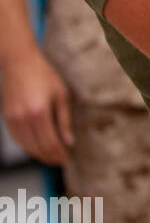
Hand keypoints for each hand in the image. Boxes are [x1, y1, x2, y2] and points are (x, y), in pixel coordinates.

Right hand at [0, 49, 73, 164]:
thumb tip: (69, 142)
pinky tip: (38, 148)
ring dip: (39, 154)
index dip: (59, 154)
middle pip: (37, 147)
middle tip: (62, 160)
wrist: (18, 62)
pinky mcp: (6, 118)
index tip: (68, 158)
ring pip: (26, 146)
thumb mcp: (61, 95)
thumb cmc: (43, 75)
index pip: (50, 142)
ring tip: (52, 156)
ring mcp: (12, 119)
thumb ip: (64, 120)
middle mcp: (23, 118)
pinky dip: (28, 147)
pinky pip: (17, 139)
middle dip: (51, 157)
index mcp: (39, 112)